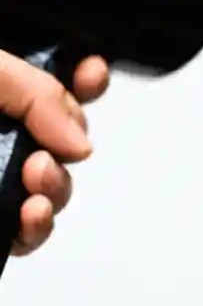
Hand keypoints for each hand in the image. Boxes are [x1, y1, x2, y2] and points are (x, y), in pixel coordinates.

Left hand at [0, 50, 109, 254]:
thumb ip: (34, 90)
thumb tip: (79, 142)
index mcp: (1, 91)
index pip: (53, 81)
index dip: (82, 79)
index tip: (91, 72)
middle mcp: (0, 134)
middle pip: (61, 138)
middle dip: (72, 143)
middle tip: (45, 148)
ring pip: (51, 188)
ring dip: (58, 187)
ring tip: (36, 180)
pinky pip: (26, 233)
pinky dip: (38, 228)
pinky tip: (33, 213)